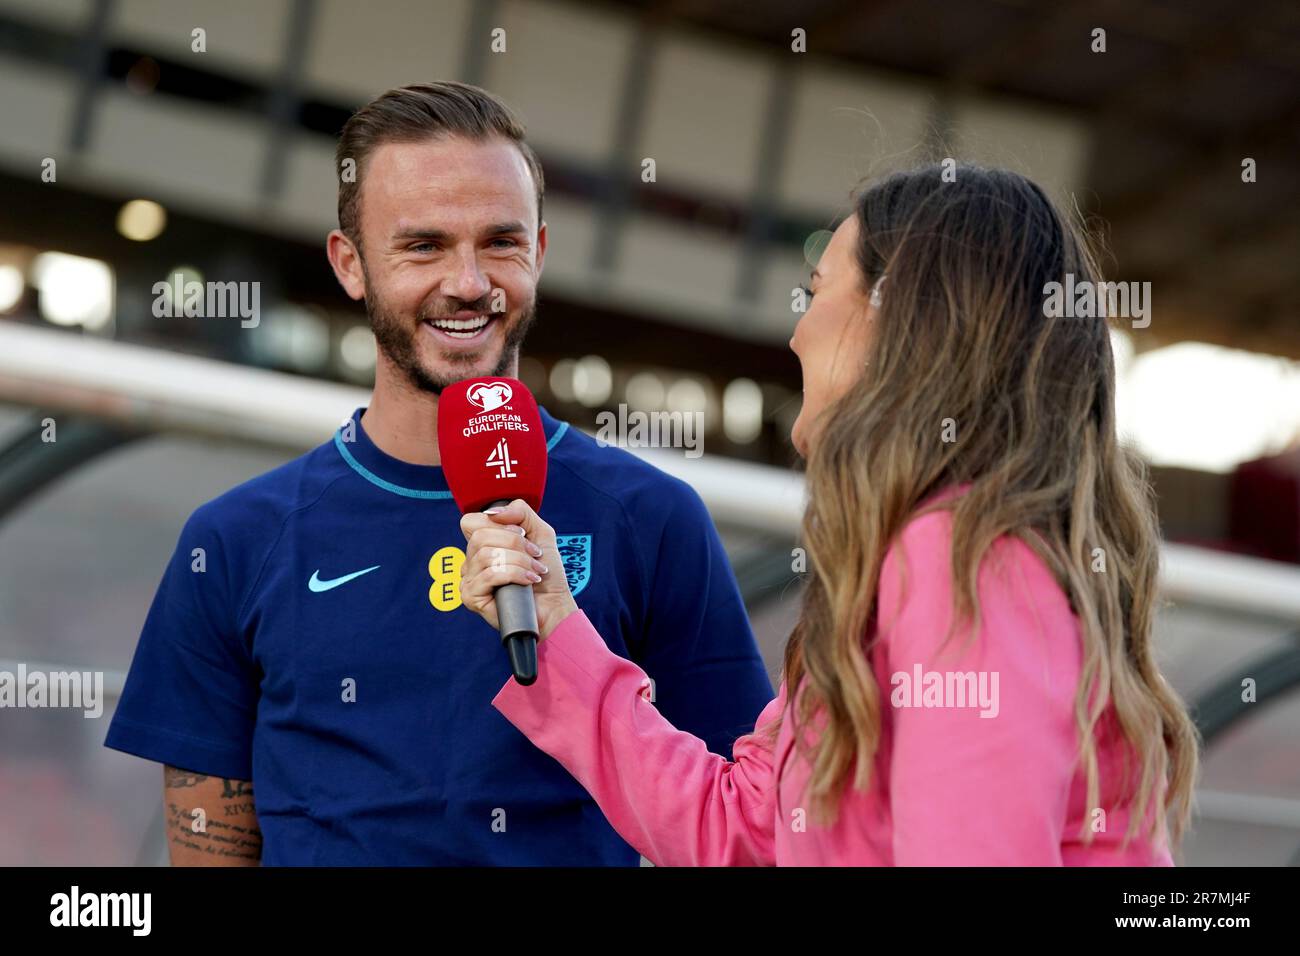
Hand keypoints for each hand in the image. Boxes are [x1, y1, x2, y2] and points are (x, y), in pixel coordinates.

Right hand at [459, 499, 578, 639]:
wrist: (554, 605)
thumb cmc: (546, 572)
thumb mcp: (540, 532)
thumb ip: (520, 512)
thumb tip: (493, 513)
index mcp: (482, 546)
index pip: (471, 522)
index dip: (499, 524)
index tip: (522, 535)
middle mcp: (470, 562)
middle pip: (481, 536)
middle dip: (515, 543)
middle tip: (534, 556)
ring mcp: (468, 580)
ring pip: (487, 555)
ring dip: (519, 561)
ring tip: (534, 572)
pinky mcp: (471, 597)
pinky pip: (490, 574)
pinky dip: (515, 574)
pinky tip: (528, 582)